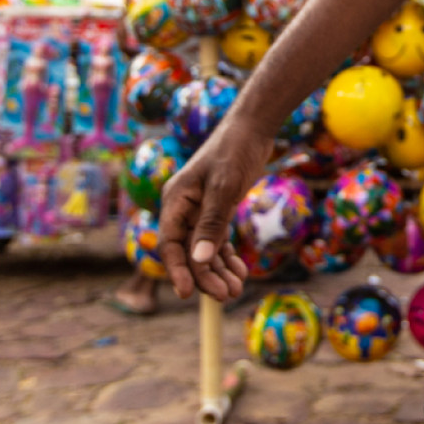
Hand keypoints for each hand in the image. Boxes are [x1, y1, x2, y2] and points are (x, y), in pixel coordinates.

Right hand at [158, 125, 264, 299]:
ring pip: (204, 249)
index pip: (170, 243)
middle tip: (226, 295)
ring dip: (218, 270)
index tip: (186, 295)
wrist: (253, 128)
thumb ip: (211, 224)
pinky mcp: (217, 210)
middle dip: (205, 275)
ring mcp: (200, 210)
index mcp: (176, 200)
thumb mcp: (224, 187)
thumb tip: (198, 261)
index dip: (178, 270)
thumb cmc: (234, 151)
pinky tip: (240, 272)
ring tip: (236, 289)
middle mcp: (184, 208)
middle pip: (188, 251)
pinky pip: (217, 240)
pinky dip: (227, 257)